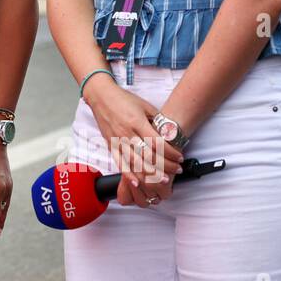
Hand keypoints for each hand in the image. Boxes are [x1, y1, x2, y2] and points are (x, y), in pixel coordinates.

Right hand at [84, 81, 183, 208]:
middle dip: (165, 165)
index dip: (170, 152)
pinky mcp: (110, 145)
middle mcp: (126, 133)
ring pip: (135, 163)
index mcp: (136, 122)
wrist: (101, 97)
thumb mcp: (144, 105)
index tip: (180, 157)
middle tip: (177, 170)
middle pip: (147, 155)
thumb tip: (170, 132)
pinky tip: (137, 183)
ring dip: (150, 174)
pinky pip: (119, 163)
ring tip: (162, 180)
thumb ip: (156, 119)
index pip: (157, 143)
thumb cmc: (123, 99)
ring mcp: (117, 141)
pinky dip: (128, 175)